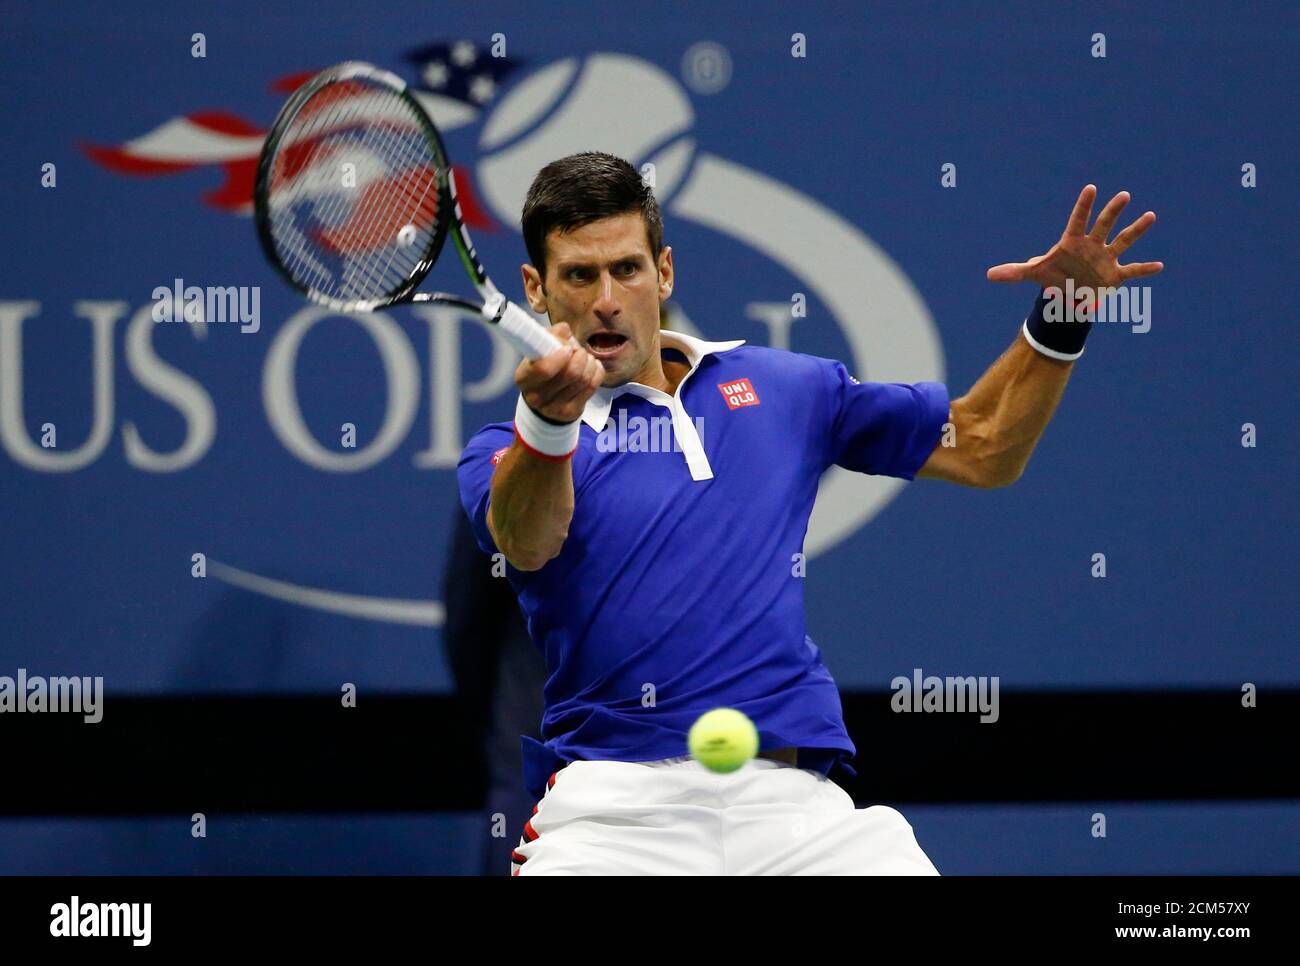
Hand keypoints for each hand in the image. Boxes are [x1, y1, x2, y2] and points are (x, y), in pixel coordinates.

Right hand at [514, 322, 604, 423]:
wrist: (544, 402)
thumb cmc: (542, 370)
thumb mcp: (539, 352)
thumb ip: (549, 336)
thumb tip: (564, 329)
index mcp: (523, 378)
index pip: (544, 369)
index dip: (560, 355)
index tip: (567, 347)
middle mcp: (536, 396)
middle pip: (570, 373)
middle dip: (580, 356)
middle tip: (579, 350)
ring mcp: (554, 407)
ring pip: (583, 380)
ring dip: (589, 363)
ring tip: (586, 357)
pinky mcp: (570, 412)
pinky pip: (591, 387)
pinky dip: (597, 372)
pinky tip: (593, 367)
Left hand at [986, 184, 1163, 291]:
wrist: (1068, 294)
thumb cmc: (1052, 277)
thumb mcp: (1033, 274)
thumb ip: (1014, 272)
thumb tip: (989, 275)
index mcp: (1072, 242)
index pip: (1077, 220)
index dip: (1083, 206)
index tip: (1091, 188)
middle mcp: (1092, 245)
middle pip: (1103, 225)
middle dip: (1112, 212)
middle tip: (1123, 195)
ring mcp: (1105, 258)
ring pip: (1123, 240)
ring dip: (1136, 230)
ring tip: (1150, 216)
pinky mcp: (1115, 274)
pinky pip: (1133, 269)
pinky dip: (1145, 269)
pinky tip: (1159, 266)